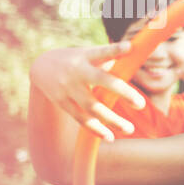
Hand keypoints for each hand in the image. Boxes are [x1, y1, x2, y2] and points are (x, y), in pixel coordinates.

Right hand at [30, 41, 145, 140]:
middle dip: (122, 92)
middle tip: (141, 104)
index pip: (102, 52)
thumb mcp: (90, 53)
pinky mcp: (62, 102)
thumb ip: (111, 55)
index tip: (129, 47)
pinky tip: (110, 137)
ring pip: (92, 106)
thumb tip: (138, 53)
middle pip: (101, 81)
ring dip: (112, 120)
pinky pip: (80, 118)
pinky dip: (95, 129)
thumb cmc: (78, 59)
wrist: (42, 66)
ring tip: (129, 129)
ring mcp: (68, 87)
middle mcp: (77, 71)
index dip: (115, 49)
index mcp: (86, 56)